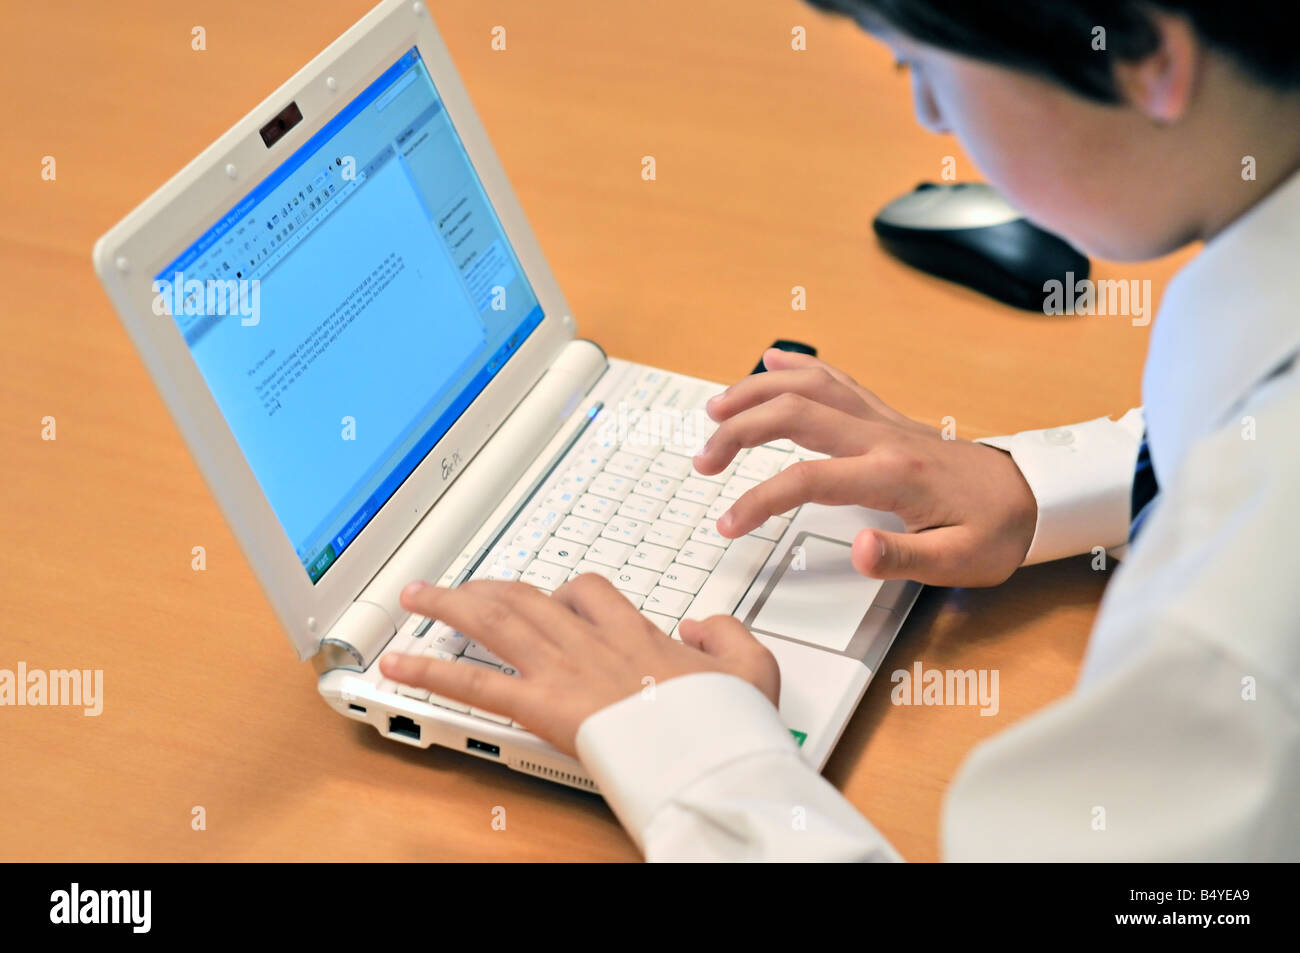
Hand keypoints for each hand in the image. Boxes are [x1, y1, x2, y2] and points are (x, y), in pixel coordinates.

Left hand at [379, 576, 779, 756]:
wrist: (712, 752)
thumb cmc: (730, 722)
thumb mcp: (752, 666)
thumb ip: (725, 635)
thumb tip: (700, 625)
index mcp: (636, 633)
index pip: (589, 591)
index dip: (562, 591)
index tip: (551, 598)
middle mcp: (592, 642)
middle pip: (527, 598)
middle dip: (487, 588)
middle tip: (458, 586)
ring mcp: (563, 670)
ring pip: (494, 622)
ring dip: (449, 606)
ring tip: (415, 597)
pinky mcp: (543, 705)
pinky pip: (476, 682)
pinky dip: (432, 671)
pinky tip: (398, 665)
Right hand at [694, 348, 1036, 586]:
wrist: (1035, 495)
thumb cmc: (998, 531)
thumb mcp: (961, 563)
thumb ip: (905, 557)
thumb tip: (857, 550)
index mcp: (893, 475)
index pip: (806, 479)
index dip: (758, 500)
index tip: (729, 522)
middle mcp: (882, 436)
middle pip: (794, 413)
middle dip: (739, 430)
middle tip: (704, 459)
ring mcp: (883, 420)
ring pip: (809, 386)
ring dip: (756, 391)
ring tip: (715, 409)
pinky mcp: (886, 417)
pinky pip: (836, 379)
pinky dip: (798, 367)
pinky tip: (772, 362)